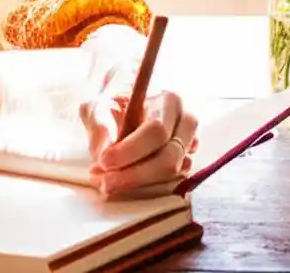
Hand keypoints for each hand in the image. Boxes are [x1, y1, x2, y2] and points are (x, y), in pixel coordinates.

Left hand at [79, 90, 197, 197]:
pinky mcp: (185, 165)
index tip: (104, 160)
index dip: (130, 150)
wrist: (121, 113)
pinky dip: (146, 187)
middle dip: (135, 175)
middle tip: (105, 182)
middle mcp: (185, 124)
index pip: (156, 130)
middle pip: (169, 158)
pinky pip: (172, 184)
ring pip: (172, 174)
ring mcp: (190, 147)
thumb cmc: (112, 105)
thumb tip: (104, 155)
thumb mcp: (99, 108)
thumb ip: (100, 128)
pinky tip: (123, 181)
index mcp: (168, 102)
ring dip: (138, 183)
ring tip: (107, 182)